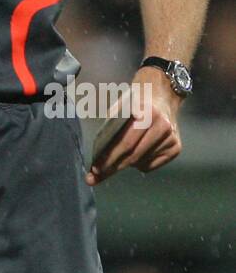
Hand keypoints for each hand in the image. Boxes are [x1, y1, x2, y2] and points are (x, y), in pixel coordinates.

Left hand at [87, 66, 182, 185]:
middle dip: (113, 166)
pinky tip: (139, 151)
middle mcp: (162, 124)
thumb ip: (110, 129)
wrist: (160, 97)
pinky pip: (151, 165)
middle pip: (133, 154)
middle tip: (97, 175)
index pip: (125, 142)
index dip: (109, 157)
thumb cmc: (134, 105)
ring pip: (141, 162)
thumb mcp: (120, 109)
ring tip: (121, 153)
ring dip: (126, 163)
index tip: (95, 170)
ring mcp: (171, 137)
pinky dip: (140, 164)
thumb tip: (96, 156)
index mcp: (146, 111)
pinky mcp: (176, 148)